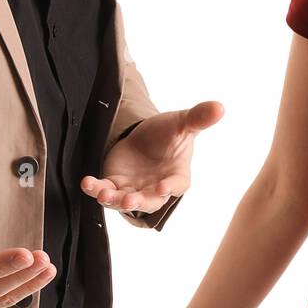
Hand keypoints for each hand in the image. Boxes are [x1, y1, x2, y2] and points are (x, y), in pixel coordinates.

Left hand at [81, 102, 223, 213]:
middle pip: (149, 201)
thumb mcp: (182, 123)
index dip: (170, 188)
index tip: (162, 187)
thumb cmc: (169, 133)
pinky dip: (94, 189)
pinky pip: (103, 190)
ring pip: (123, 200)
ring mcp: (134, 188)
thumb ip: (198, 118)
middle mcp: (155, 188)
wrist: (145, 136)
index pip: (176, 185)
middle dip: (138, 201)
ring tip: (103, 194)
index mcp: (177, 176)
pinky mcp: (114, 184)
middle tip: (130, 199)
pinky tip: (86, 183)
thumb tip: (220, 107)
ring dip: (113, 200)